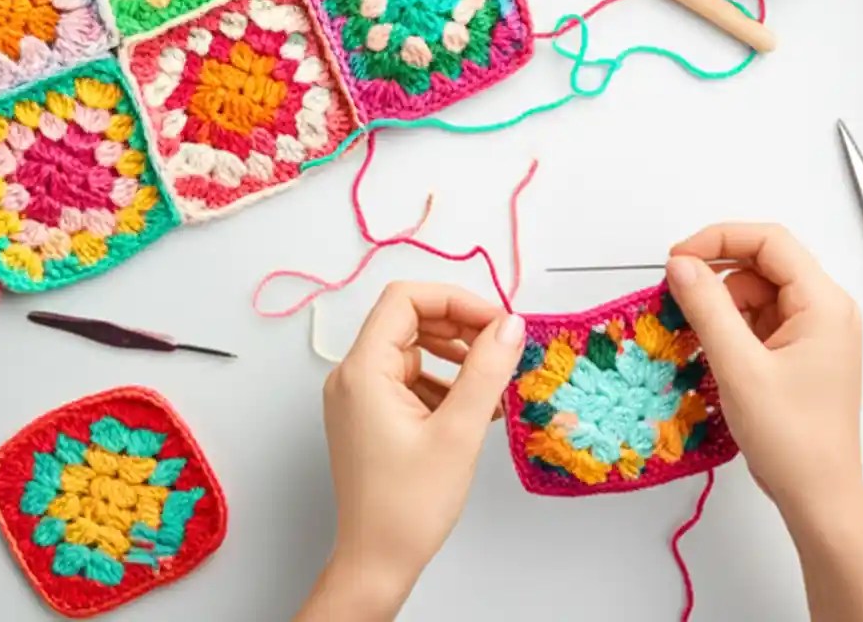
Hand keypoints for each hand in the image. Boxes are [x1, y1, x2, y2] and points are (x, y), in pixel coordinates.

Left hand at [296, 282, 525, 621]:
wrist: (377, 562)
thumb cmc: (407, 507)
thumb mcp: (459, 432)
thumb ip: (486, 370)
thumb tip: (510, 325)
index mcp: (363, 372)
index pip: (405, 300)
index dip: (455, 300)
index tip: (496, 321)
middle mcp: (353, 378)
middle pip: (408, 321)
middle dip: (460, 327)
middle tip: (502, 346)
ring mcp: (359, 399)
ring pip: (413, 352)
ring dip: (456, 357)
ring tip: (494, 381)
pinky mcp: (371, 418)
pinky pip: (411, 381)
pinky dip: (445, 385)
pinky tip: (476, 408)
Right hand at [665, 223, 862, 516]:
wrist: (819, 497)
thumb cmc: (794, 441)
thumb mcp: (740, 367)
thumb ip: (707, 308)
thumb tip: (681, 266)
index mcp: (825, 304)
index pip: (770, 241)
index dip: (719, 239)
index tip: (678, 258)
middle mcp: (827, 311)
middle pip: (762, 266)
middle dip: (717, 279)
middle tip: (678, 301)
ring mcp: (816, 333)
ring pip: (756, 295)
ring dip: (721, 309)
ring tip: (700, 343)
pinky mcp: (801, 355)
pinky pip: (759, 323)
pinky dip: (732, 332)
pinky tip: (715, 357)